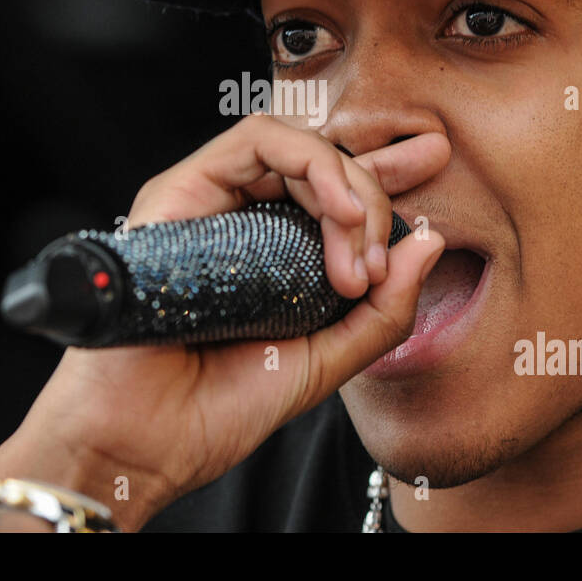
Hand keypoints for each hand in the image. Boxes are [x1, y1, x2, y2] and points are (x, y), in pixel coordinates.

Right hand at [0, 113, 449, 530]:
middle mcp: (237, 219)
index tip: (433, 163)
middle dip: (372, 200)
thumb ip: (384, 309)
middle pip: (320, 165)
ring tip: (360, 248)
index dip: (384, 171)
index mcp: (271, 254)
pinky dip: (313, 165)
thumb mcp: (329, 360)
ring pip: (295, 146)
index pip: (331, 191)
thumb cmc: (220, 406)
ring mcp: (207, 201)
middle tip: (379, 266)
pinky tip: (340, 215)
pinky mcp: (180, 190)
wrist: (149, 441)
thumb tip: (430, 242)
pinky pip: (256, 139)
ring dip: (347, 187)